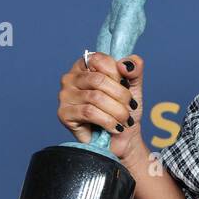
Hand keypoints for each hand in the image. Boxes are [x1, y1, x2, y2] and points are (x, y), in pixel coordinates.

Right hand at [58, 52, 146, 166]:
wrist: (124, 138)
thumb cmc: (124, 109)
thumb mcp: (134, 85)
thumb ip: (134, 68)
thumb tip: (125, 63)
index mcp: (85, 65)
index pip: (99, 60)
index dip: (117, 74)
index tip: (126, 86)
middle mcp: (71, 77)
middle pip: (98, 80)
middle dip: (120, 95)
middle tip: (130, 107)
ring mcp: (65, 95)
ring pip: (95, 98)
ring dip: (117, 111)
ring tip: (125, 120)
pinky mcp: (64, 114)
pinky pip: (88, 113)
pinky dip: (108, 121)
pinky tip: (115, 127)